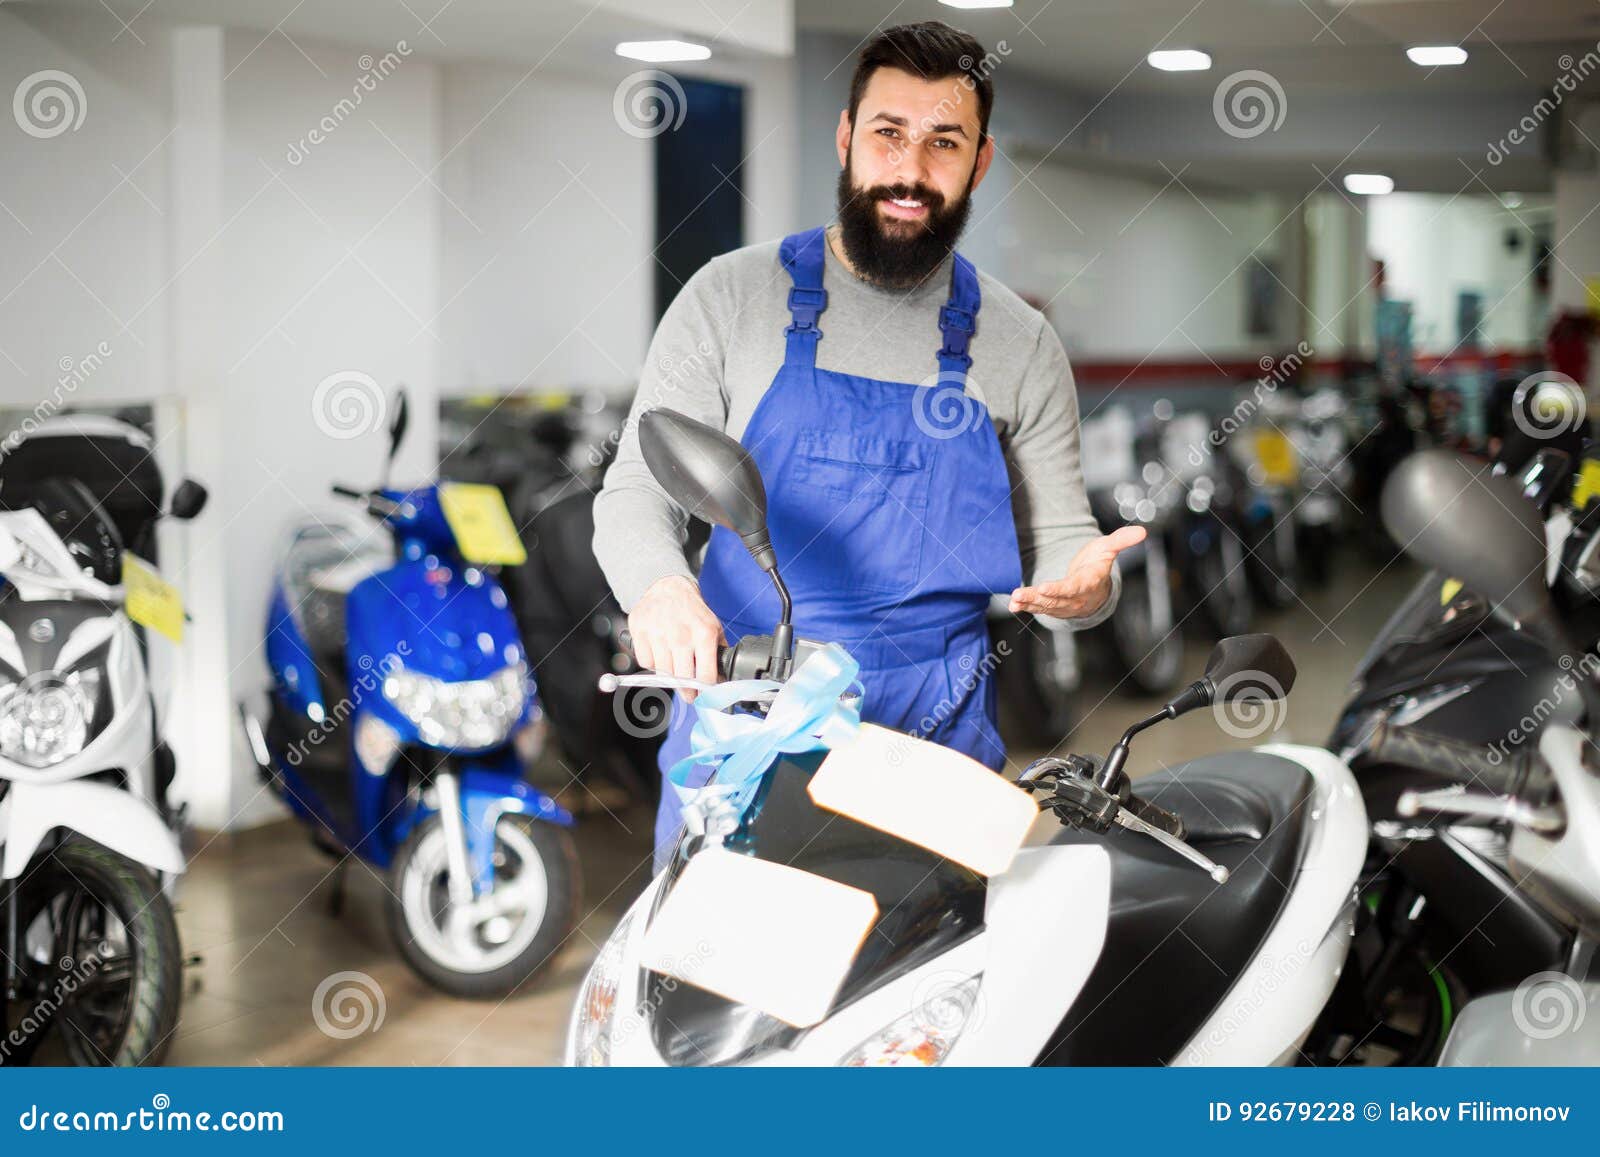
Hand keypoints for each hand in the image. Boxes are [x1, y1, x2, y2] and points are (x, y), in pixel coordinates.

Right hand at [627, 575, 724, 700]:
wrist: (669, 587)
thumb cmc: (692, 611)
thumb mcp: (713, 628)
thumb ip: (718, 653)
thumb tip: (721, 679)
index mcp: (704, 634)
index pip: (705, 676)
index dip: (705, 690)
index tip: (703, 694)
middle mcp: (681, 634)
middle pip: (683, 679)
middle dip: (687, 691)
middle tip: (689, 693)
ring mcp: (659, 633)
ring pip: (663, 673)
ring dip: (670, 676)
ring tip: (675, 669)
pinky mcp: (640, 631)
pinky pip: (646, 663)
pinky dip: (652, 664)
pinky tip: (660, 654)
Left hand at [1008, 526, 1147, 619]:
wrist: (1094, 589)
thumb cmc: (1098, 565)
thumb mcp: (1108, 549)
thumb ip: (1121, 540)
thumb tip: (1143, 531)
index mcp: (1088, 583)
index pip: (1073, 588)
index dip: (1060, 590)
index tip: (1046, 588)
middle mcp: (1075, 598)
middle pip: (1055, 600)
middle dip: (1037, 598)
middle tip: (1020, 594)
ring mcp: (1063, 604)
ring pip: (1045, 606)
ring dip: (1028, 603)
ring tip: (1014, 599)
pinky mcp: (1052, 606)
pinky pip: (1038, 608)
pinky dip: (1025, 607)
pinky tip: (1012, 605)